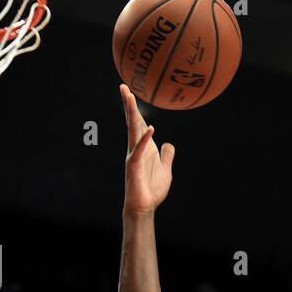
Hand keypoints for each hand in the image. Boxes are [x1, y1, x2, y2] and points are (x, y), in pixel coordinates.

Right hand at [120, 84, 173, 214]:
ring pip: (133, 131)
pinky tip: (151, 128)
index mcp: (144, 147)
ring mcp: (134, 155)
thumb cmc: (152, 189)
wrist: (145, 206)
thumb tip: (169, 144)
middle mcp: (136, 148)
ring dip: (131, 114)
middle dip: (128, 105)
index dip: (135, 109)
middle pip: (132, 122)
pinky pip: (140, 150)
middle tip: (123, 86)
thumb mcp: (166, 170)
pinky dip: (146, 139)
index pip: (138, 124)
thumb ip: (167, 156)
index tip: (130, 93)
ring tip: (129, 97)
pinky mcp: (135, 166)